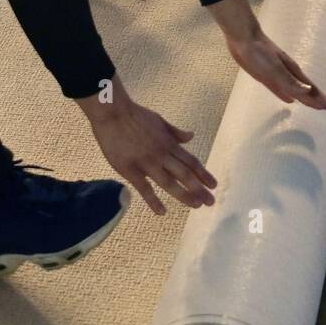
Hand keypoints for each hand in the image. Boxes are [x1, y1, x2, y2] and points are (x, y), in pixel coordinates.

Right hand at [78, 78, 215, 213]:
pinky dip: (154, 201)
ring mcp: (147, 163)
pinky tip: (162, 212)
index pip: (191, 161)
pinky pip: (144, 188)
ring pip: (169, 183)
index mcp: (168, 143)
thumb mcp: (159, 120)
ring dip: (184, 195)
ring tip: (196, 205)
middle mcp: (161, 154)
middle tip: (211, 202)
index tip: (213, 185)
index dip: (203, 174)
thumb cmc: (135, 115)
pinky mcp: (130, 170)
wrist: (112, 112)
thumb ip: (175, 132)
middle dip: (200, 189)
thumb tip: (191, 136)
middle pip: (185, 174)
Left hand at [205, 0, 325, 109]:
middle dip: (319, 100)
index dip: (322, 100)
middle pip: (307, 91)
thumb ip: (290, 81)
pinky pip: (281, 89)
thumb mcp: (275, 68)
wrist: (243, 37)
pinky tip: (289, 99)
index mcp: (293, 73)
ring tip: (314, 105)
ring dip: (306, 99)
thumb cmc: (260, 52)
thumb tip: (308, 91)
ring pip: (296, 91)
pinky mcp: (266, 75)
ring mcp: (278, 75)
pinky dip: (287, 95)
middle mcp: (288, 75)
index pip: (312, 90)